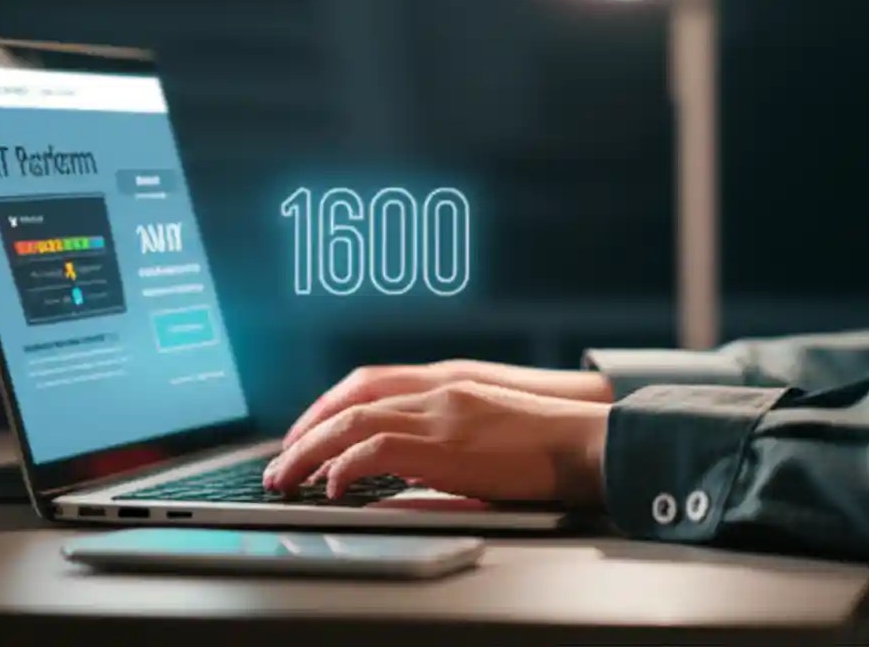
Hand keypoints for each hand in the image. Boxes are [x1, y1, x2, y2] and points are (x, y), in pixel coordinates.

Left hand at [283, 360, 612, 448]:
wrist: (587, 442)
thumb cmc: (549, 446)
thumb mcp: (487, 433)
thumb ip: (442, 443)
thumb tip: (398, 477)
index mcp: (448, 384)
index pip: (368, 382)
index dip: (326, 405)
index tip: (304, 432)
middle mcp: (438, 391)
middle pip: (349, 400)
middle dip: (306, 431)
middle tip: (281, 462)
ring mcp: (440, 415)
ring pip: (351, 423)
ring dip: (310, 451)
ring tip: (287, 478)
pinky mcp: (444, 446)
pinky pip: (374, 451)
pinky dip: (344, 467)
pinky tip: (332, 487)